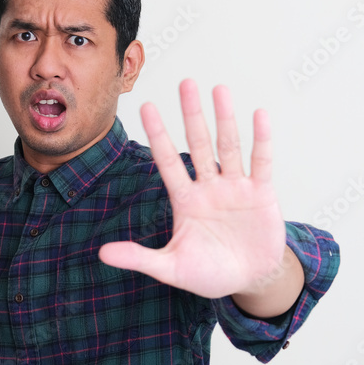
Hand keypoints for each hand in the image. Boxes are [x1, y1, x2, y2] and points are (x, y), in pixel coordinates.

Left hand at [98, 79, 287, 299]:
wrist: (250, 281)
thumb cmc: (210, 274)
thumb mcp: (172, 268)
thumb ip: (140, 258)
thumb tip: (102, 254)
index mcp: (185, 201)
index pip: (167, 161)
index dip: (158, 135)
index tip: (147, 106)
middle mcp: (208, 187)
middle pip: (198, 144)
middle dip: (191, 114)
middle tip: (185, 82)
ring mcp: (235, 187)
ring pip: (228, 146)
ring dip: (224, 118)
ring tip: (219, 89)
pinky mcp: (261, 194)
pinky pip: (260, 162)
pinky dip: (260, 140)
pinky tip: (259, 115)